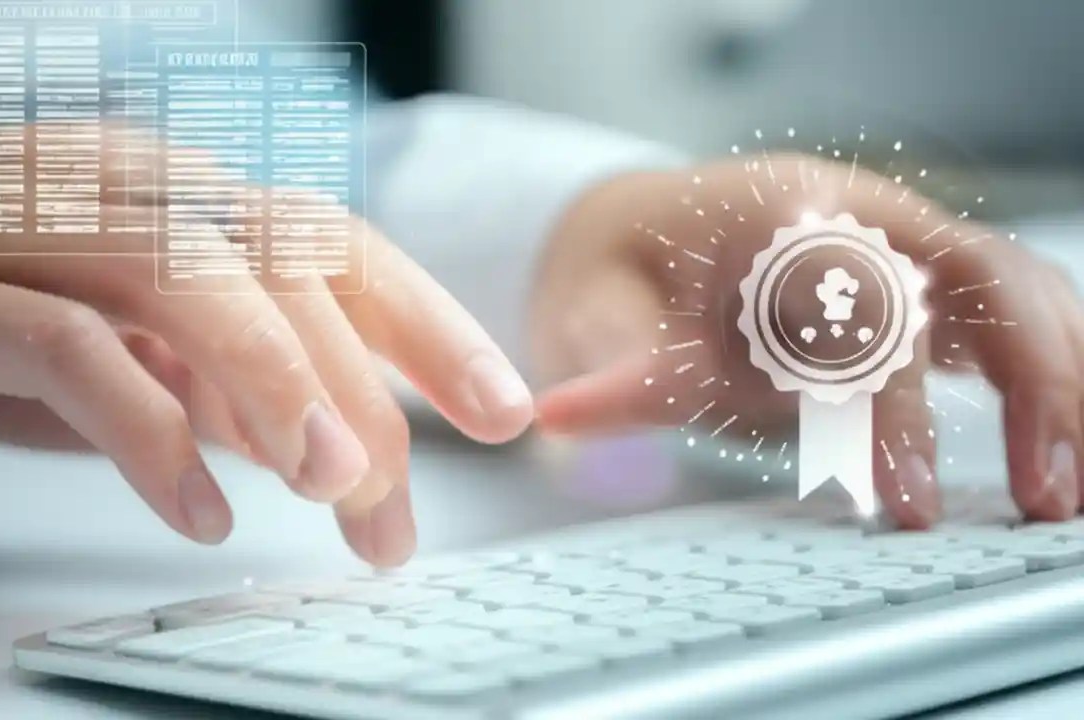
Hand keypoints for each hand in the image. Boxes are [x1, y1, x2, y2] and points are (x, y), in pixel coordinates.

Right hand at [0, 139, 532, 565]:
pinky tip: (195, 507)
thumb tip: (314, 440)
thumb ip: (212, 379)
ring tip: (330, 489)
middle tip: (399, 503)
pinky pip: (70, 350)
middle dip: (364, 384)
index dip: (428, 323)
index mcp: (176, 190)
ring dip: (277, 387)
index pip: (335, 243)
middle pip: (282, 262)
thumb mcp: (120, 341)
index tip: (500, 408)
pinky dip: (147, 432)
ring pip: (189, 282)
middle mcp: (120, 186)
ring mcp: (31, 225)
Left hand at [532, 154, 1083, 526]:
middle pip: (980, 274)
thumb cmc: (621, 267)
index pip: (870, 297)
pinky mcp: (912, 281)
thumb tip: (559, 418)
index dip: (894, 400)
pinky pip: (1007, 308)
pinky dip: (1049, 366)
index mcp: (786, 209)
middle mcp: (858, 212)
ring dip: (1059, 378)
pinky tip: (1061, 440)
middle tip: (1042, 493)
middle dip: (1029, 381)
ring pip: (1014, 287)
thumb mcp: (597, 312)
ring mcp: (894, 240)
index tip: (904, 495)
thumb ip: (607, 369)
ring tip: (1065, 490)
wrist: (632, 231)